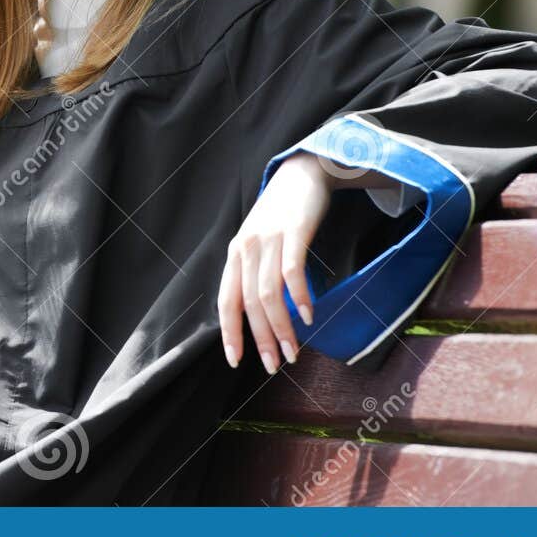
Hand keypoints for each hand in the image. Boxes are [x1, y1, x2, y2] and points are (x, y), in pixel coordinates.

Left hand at [218, 152, 332, 374]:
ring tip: (293, 351)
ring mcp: (270, 239)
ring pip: (269, 294)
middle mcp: (247, 247)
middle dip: (261, 339)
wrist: (303, 171)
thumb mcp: (259, 241)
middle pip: (249, 304)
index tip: (236, 361)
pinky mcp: (294, 232)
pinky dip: (300, 297)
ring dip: (281, 328)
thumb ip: (255, 271)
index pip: (226, 300)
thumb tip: (259, 312)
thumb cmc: (281, 212)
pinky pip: (292, 271)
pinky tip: (309, 316)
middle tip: (275, 365)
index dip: (230, 332)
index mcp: (236, 253)